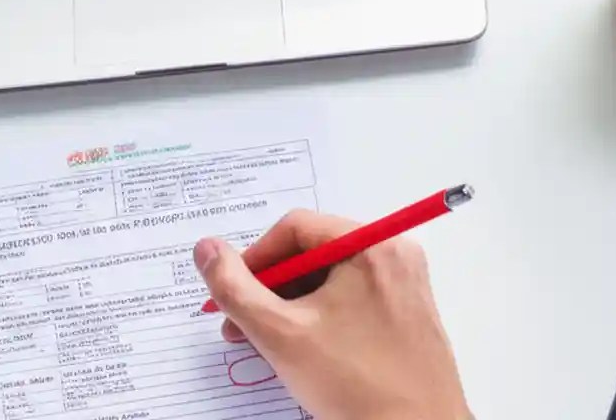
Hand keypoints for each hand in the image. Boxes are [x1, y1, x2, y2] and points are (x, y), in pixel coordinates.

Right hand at [195, 210, 471, 419]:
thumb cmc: (356, 385)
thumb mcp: (280, 334)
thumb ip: (235, 289)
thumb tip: (206, 249)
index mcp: (371, 245)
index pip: (296, 228)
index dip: (254, 259)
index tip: (231, 292)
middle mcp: (394, 254)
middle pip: (314, 252)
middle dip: (270, 288)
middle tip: (240, 324)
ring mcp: (406, 283)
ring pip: (332, 278)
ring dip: (292, 305)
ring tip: (267, 342)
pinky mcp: (409, 312)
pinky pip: (354, 298)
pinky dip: (321, 316)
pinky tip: (302, 349)